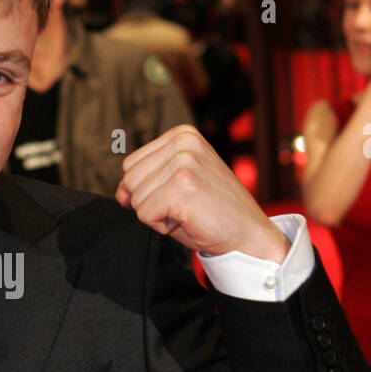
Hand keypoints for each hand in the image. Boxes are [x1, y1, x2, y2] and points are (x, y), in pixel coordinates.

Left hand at [115, 124, 288, 261]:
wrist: (249, 236)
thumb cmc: (213, 214)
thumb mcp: (179, 184)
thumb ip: (148, 178)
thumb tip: (121, 192)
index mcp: (181, 135)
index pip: (131, 165)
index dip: (148, 190)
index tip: (181, 196)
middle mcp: (183, 142)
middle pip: (129, 181)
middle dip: (150, 202)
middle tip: (185, 207)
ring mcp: (184, 163)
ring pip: (136, 199)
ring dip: (158, 215)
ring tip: (189, 212)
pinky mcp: (182, 186)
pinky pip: (145, 214)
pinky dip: (162, 226)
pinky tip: (190, 220)